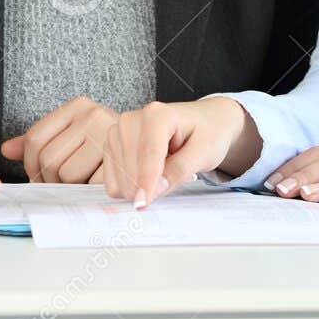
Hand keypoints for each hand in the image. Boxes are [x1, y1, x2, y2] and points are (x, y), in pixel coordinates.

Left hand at [1, 97, 118, 182]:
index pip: (35, 140)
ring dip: (70, 188)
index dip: (31, 165)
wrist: (150, 146)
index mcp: (78, 106)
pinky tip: (95, 187)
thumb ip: (39, 141)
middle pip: (49, 160)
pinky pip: (91, 186)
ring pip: (67, 175)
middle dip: (50, 180)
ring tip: (82, 183)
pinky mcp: (122, 159)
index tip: (41, 175)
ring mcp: (109, 135)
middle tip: (63, 184)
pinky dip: (89, 193)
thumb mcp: (71, 134)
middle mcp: (94, 115)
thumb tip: (7, 149)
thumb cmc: (104, 145)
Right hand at [102, 97, 257, 206]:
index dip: (146, 181)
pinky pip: (113, 181)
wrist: (204, 122)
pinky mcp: (112, 147)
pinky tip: (147, 175)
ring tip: (163, 170)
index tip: (143, 203)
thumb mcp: (204, 152)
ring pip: (119, 178)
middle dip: (148, 184)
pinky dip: (129, 186)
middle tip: (176, 174)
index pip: (148, 153)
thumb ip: (179, 170)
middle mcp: (131, 120)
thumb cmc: (206, 133)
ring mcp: (118, 133)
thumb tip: (152, 191)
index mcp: (157, 114)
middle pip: (130, 168)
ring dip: (140, 186)